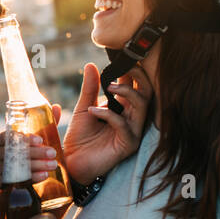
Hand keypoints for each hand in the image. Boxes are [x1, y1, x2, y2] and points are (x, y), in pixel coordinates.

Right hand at [0, 103, 60, 192]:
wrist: (14, 179)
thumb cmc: (24, 156)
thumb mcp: (34, 142)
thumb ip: (44, 126)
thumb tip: (57, 107)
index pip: (9, 136)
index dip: (24, 138)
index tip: (40, 140)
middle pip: (11, 152)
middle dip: (34, 153)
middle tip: (52, 154)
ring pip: (12, 167)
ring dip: (33, 167)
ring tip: (51, 166)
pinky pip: (11, 182)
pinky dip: (28, 179)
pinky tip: (42, 176)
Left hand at [62, 63, 151, 184]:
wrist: (72, 162)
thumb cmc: (79, 136)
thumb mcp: (83, 107)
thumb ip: (90, 88)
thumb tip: (90, 64)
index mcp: (125, 107)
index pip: (136, 85)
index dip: (131, 70)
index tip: (122, 56)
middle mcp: (133, 118)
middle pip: (147, 92)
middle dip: (137, 77)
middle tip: (124, 66)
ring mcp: (133, 131)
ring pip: (141, 106)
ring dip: (126, 93)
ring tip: (108, 87)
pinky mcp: (128, 144)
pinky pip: (124, 125)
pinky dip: (108, 115)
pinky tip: (93, 111)